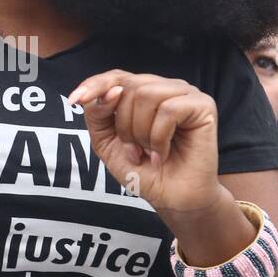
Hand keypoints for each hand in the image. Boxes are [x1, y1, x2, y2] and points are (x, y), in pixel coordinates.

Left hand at [67, 70, 221, 219]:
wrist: (172, 199)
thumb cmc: (144, 171)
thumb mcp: (108, 143)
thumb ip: (99, 115)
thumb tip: (111, 91)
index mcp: (144, 92)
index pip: (116, 76)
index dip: (95, 85)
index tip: (74, 100)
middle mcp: (165, 87)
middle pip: (128, 87)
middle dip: (123, 125)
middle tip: (134, 151)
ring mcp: (185, 94)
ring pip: (147, 95)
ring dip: (141, 132)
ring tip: (149, 153)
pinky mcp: (203, 106)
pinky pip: (169, 110)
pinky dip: (159, 138)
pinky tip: (163, 154)